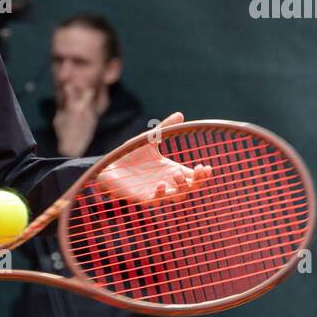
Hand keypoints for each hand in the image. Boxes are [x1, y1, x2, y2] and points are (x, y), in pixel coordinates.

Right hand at [53, 83, 96, 156]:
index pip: (70, 88)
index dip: (67, 86)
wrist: (73, 148)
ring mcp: (91, 114)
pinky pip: (92, 109)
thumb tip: (62, 98)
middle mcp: (84, 108)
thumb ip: (62, 106)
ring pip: (92, 100)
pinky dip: (87, 109)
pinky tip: (82, 114)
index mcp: (72, 106)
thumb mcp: (58, 119)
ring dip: (85, 100)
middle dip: (83, 90)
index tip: (66, 87)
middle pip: (89, 91)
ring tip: (79, 104)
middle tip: (77, 94)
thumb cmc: (62, 133)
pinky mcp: (94, 119)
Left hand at [96, 111, 211, 203]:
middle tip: (197, 170)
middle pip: (190, 188)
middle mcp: (168, 183)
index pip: (193, 176)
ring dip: (181, 187)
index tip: (206, 166)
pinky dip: (161, 194)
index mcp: (172, 170)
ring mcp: (156, 192)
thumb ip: (164, 128)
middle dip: (197, 182)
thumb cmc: (131, 155)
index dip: (203, 175)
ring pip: (177, 197)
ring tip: (177, 173)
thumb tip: (180, 114)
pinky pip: (156, 201)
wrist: (110, 164)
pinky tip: (161, 184)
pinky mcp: (143, 198)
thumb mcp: (150, 139)